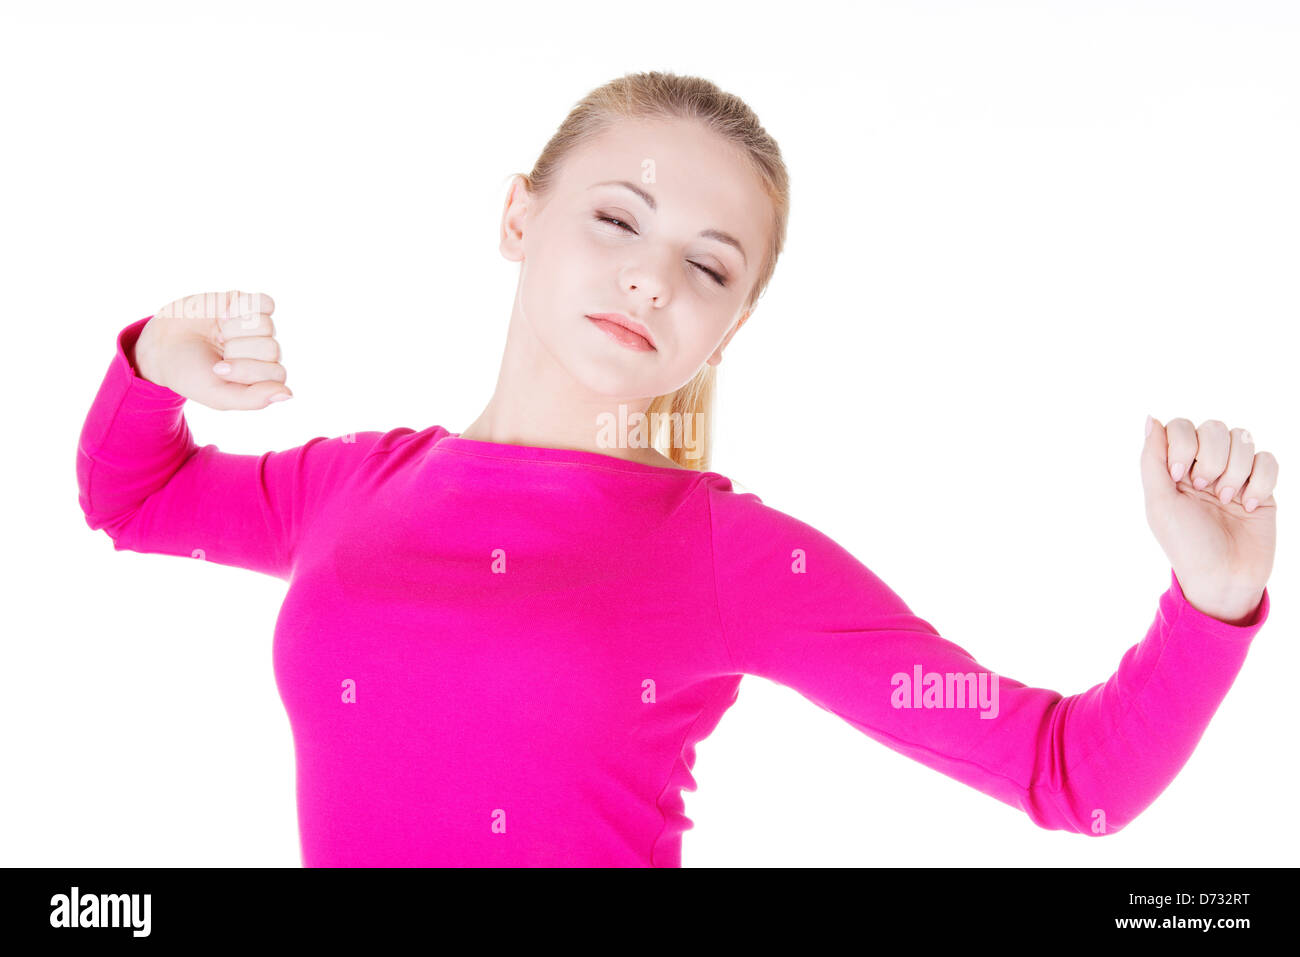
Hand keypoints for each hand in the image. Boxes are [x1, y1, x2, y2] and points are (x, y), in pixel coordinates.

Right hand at [136, 289, 291, 409]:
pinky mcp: (247, 304)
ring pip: (266, 325)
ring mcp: (257, 328)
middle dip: (237, 351)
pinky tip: (224, 315)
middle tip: (217, 352)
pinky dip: (242, 306)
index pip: (277, 374)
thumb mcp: (217, 395)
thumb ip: (252, 399)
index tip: (217, 370)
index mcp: (263, 378)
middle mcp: (264, 353)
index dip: (245, 370)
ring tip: (218, 334)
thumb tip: (288, 395)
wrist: (162, 345)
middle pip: (271, 349)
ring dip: (234, 330)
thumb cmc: (191, 375)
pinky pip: (264, 302)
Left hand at [1140, 416, 1276, 623]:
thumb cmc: (1186, 544)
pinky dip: (1260, 481)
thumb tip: (1152, 418)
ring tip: (1227, 500)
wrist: (1225, 578)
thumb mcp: (1159, 503)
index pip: (1181, 426)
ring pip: (1243, 438)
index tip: (1179, 476)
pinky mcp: (1263, 487)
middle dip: (1211, 457)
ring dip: (1235, 470)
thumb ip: (1153, 459)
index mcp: (1176, 467)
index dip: (1183, 444)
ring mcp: (1235, 474)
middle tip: (1203, 488)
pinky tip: (1249, 506)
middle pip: (1214, 427)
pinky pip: (1268, 460)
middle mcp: (1205, 466)